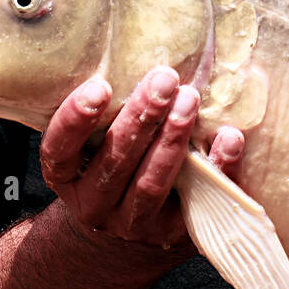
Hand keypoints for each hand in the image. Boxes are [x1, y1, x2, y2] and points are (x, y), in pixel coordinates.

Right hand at [40, 67, 243, 254]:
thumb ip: (101, 113)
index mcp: (67, 177)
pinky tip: (229, 137)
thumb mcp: (89, 147)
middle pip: (115, 162)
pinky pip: (199, 202)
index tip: (99, 88)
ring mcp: (133, 224)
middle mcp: (95, 204)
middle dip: (141, 118)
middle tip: (163, 81)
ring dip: (172, 139)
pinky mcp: (173, 234)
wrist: (121, 240)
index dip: (75, 120)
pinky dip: (218, 168)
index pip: (60, 150)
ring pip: (151, 183)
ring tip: (190, 99)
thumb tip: (130, 48)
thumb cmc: (108, 168)